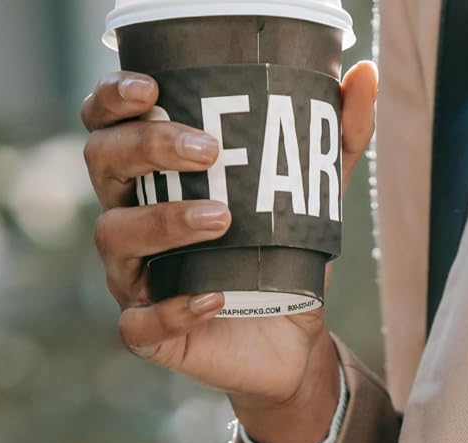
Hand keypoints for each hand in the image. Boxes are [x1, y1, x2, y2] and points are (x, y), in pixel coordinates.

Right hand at [80, 64, 380, 442]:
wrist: (294, 342)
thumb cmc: (283, 255)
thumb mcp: (316, 193)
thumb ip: (336, 138)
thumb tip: (365, 74)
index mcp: (150, 175)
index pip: (106, 123)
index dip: (114, 99)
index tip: (153, 88)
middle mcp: (128, 217)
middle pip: (102, 163)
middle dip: (145, 147)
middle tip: (209, 150)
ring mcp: (131, 275)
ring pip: (115, 236)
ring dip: (163, 221)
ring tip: (221, 218)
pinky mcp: (147, 332)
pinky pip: (140, 322)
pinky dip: (174, 308)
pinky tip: (215, 296)